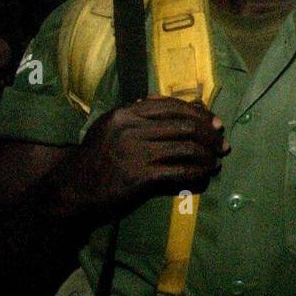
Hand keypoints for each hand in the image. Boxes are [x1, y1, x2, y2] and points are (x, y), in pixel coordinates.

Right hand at [67, 96, 228, 212]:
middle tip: (223, 145)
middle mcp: (131, 129)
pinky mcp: (140, 177)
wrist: (73, 189)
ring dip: (208, 155)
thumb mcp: (114, 128)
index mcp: (126, 113)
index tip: (216, 124)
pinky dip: (199, 172)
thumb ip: (145, 116)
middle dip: (210, 135)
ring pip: (187, 148)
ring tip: (217, 161)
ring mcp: (136, 153)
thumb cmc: (98, 157)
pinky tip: (206, 174)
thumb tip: (189, 105)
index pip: (173, 106)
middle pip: (185, 126)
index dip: (200, 114)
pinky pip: (181, 171)